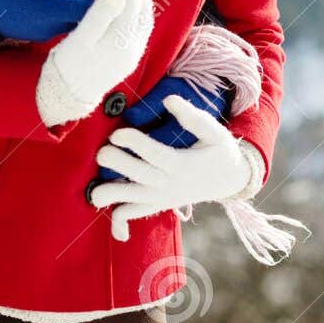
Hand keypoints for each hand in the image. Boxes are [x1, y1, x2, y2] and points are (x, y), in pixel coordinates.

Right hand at [0, 0, 119, 42]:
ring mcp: (48, 29)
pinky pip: (72, 20)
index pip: (88, 8)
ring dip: (98, 6)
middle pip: (91, 18)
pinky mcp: (45, 28)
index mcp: (47, 11)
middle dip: (109, 1)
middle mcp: (52, 25)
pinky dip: (85, 9)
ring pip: (83, 21)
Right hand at [35, 0, 154, 126]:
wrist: (67, 96)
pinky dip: (138, 13)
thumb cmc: (69, 65)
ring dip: (143, 0)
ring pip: (144, 21)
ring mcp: (132, 55)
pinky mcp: (128, 60)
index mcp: (122, 39)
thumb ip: (101, 13)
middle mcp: (133, 47)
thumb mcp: (81, 37)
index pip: (134, 2)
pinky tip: (130, 7)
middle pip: (144, 11)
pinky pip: (139, 30)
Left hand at [90, 95, 255, 239]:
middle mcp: (170, 184)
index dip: (135, 144)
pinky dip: (120, 222)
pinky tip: (109, 223)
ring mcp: (161, 197)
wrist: (230, 179)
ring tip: (93, 191)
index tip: (118, 133)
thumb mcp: (214, 132)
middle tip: (102, 152)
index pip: (155, 155)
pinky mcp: (156, 204)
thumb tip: (168, 99)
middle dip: (117, 165)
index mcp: (183, 164)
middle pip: (139, 176)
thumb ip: (193, 117)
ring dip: (112, 196)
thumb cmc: (219, 151)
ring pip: (133, 201)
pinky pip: (135, 214)